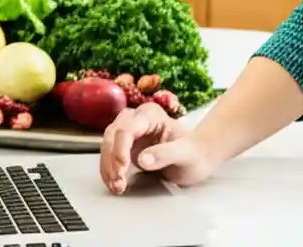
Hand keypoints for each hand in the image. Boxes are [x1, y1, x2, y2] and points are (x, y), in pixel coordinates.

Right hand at [99, 102, 217, 193]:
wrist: (196, 159)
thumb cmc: (194, 154)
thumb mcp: (186, 155)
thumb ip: (166, 154)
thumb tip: (142, 159)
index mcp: (151, 114)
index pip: (128, 128)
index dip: (121, 148)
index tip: (122, 168)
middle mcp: (136, 119)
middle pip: (113, 135)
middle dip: (112, 160)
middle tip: (118, 182)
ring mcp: (128, 132)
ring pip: (107, 145)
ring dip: (108, 167)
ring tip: (117, 187)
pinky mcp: (124, 147)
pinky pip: (109, 157)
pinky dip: (108, 171)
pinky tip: (115, 184)